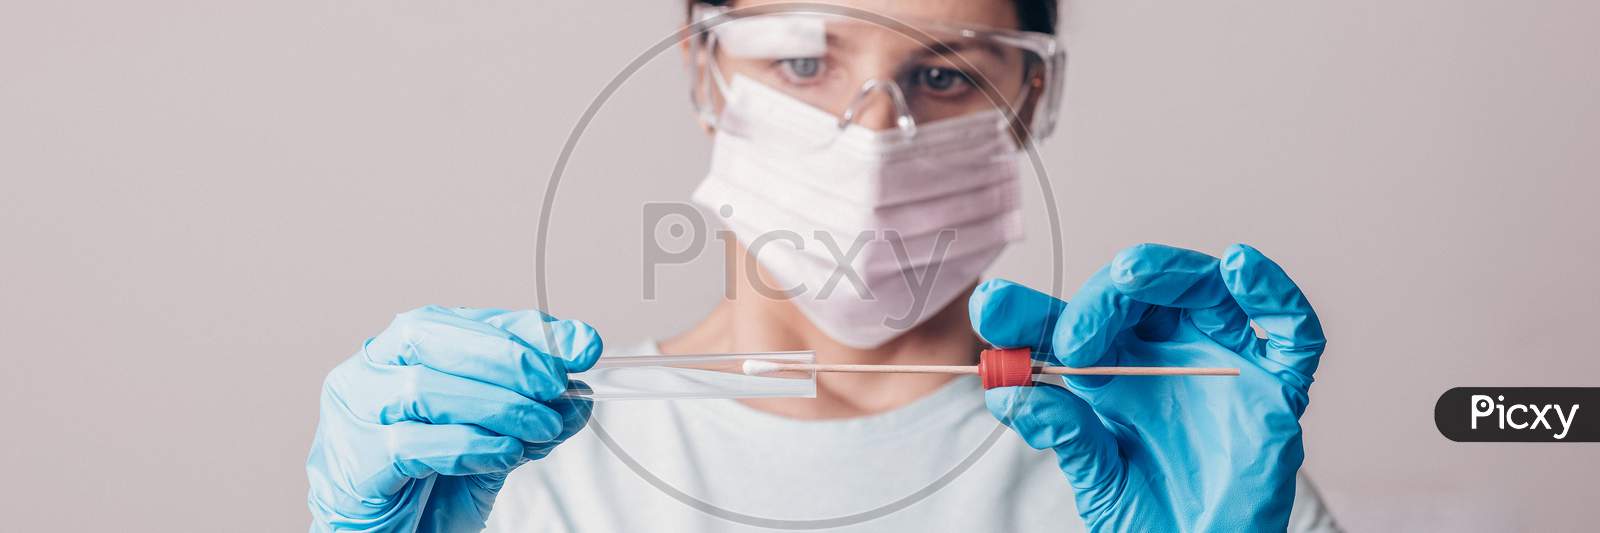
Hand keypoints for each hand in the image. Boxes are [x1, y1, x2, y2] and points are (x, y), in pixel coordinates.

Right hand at [306, 306, 602, 531]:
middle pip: (432, 337)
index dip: (526, 329)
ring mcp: (354, 414)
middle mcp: (369, 370)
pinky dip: (469, 446)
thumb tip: (578, 394)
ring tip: (542, 426)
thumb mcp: (496, 440)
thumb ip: (530, 413)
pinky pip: (412, 445)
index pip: (467, 321)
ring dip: (497, 405)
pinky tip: (507, 453)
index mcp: (403, 350)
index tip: (581, 343)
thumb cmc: (433, 484)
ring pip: (423, 388)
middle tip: (557, 383)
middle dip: (507, 357)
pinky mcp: (353, 462)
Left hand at [970, 243, 1324, 530]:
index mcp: (1115, 370)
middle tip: (1070, 338)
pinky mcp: (1279, 388)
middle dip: (1099, 298)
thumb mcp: (1096, 474)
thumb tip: (1006, 393)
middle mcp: (1168, 354)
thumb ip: (1062, 432)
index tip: (990, 306)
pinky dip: (1271, 291)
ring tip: (1131, 275)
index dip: (1029, 312)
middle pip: (1137, 293)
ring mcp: (1225, 363)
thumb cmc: (1152, 515)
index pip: (1070, 324)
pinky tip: (1239, 268)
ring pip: (1206, 289)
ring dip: (1169, 272)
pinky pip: (1291, 329)